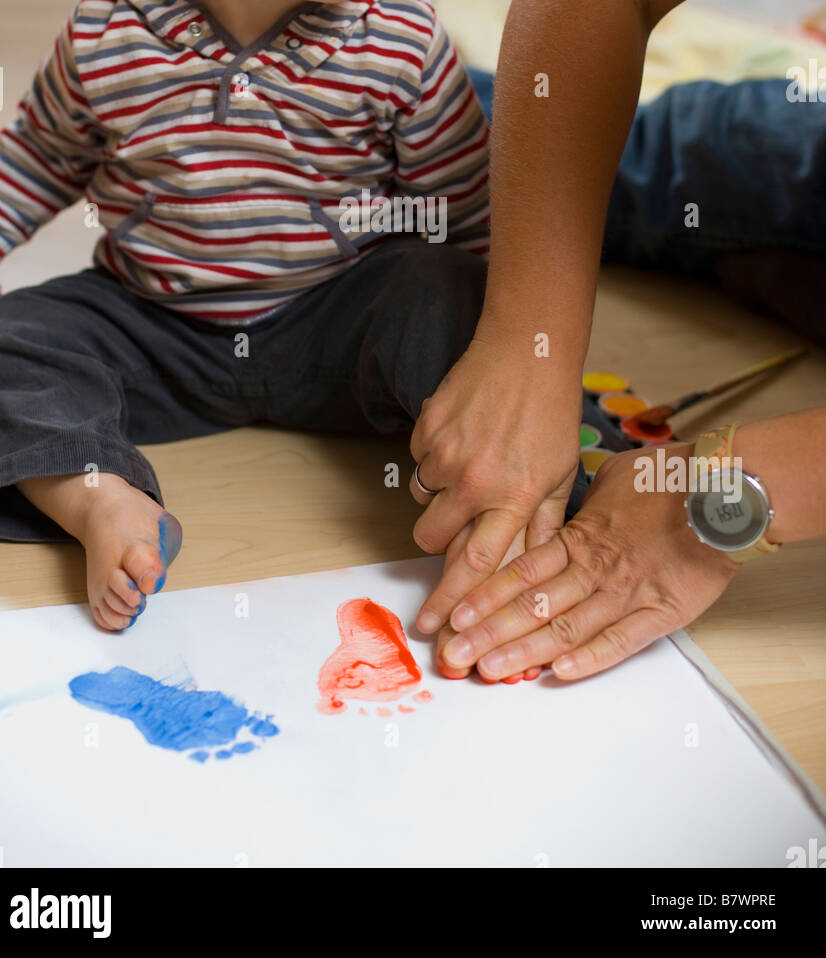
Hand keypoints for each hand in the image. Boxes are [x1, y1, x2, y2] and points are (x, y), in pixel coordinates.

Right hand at [409, 327, 582, 633]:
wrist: (525, 351)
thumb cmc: (550, 412)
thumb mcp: (560, 473)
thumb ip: (542, 524)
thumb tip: (528, 573)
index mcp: (515, 496)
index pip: (476, 564)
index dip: (452, 600)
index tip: (435, 628)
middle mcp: (476, 479)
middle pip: (432, 539)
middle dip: (436, 544)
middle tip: (452, 528)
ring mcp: (446, 453)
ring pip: (424, 499)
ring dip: (440, 495)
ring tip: (472, 466)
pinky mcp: (426, 428)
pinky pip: (419, 461)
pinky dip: (435, 459)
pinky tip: (465, 437)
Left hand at [436, 442, 738, 681]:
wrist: (724, 490)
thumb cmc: (669, 478)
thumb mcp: (611, 478)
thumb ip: (582, 503)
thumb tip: (562, 505)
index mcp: (580, 537)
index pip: (518, 570)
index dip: (482, 594)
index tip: (451, 614)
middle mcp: (595, 568)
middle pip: (530, 605)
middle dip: (486, 632)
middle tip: (451, 654)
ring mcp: (626, 594)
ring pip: (564, 627)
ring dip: (522, 651)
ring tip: (486, 670)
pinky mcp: (661, 613)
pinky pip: (619, 641)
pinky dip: (587, 659)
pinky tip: (555, 674)